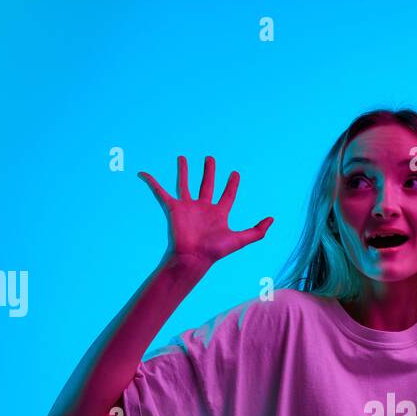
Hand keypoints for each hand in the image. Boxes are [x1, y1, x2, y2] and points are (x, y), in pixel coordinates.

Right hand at [139, 155, 273, 268]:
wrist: (194, 257)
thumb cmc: (216, 251)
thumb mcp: (240, 240)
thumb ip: (256, 231)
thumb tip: (272, 219)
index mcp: (219, 213)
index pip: (228, 195)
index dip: (232, 184)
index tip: (235, 173)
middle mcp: (204, 208)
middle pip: (207, 184)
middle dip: (209, 171)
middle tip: (209, 159)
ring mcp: (188, 207)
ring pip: (185, 183)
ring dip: (184, 170)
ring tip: (182, 158)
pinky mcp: (174, 208)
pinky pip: (161, 192)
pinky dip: (152, 182)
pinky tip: (144, 174)